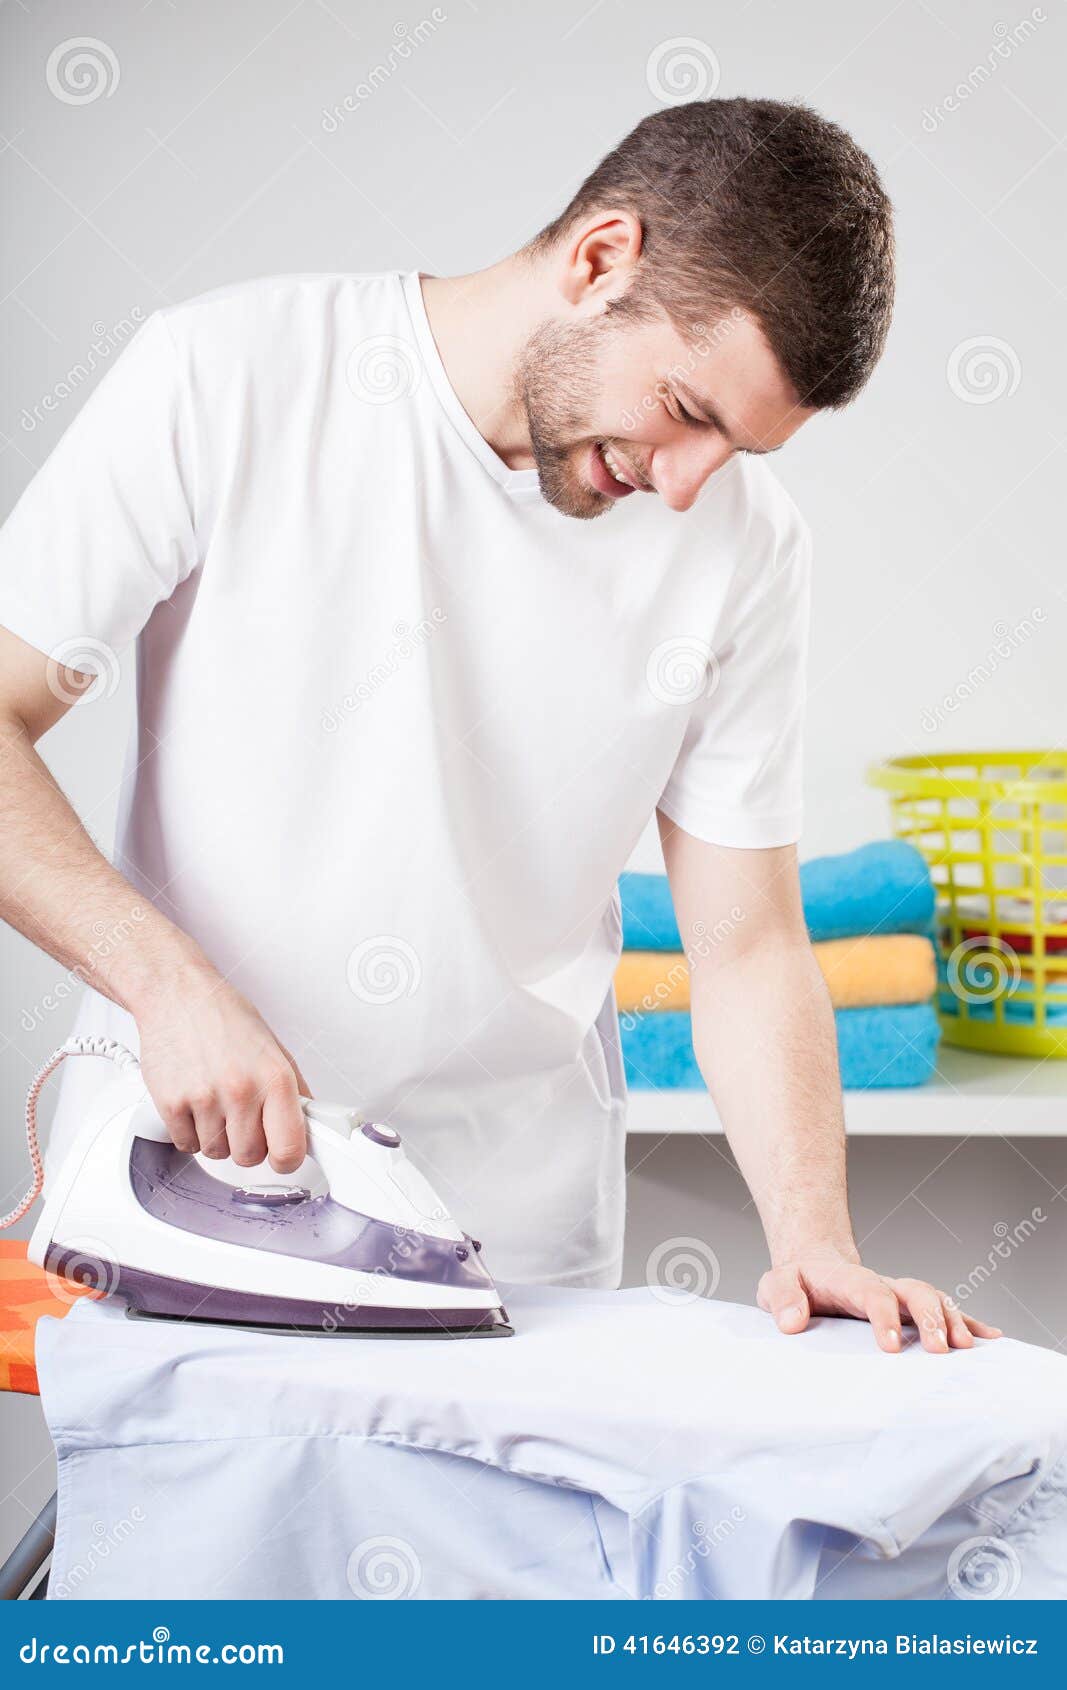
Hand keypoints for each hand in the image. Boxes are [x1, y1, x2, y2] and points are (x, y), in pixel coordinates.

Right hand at [136, 960, 309, 1173]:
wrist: (177, 994)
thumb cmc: (223, 1016)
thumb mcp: (273, 1047)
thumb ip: (293, 1091)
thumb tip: (310, 1126)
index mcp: (275, 1077)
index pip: (290, 1149)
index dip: (287, 1158)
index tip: (283, 1154)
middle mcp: (241, 1090)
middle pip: (250, 1157)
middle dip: (248, 1143)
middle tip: (242, 1117)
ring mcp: (204, 1099)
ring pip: (216, 1153)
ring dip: (217, 1137)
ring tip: (215, 1101)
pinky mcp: (171, 1104)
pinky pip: (186, 1145)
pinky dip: (190, 1131)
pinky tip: (195, 1102)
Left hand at [757, 1244, 1002, 1352]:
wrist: (811, 1270)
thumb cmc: (795, 1284)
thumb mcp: (774, 1286)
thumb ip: (780, 1299)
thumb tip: (793, 1323)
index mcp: (848, 1280)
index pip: (870, 1291)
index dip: (883, 1315)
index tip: (890, 1347)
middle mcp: (882, 1285)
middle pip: (915, 1290)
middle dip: (930, 1317)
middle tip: (939, 1350)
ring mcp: (899, 1296)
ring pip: (935, 1299)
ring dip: (954, 1321)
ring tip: (967, 1348)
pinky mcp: (909, 1310)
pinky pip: (945, 1311)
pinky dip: (970, 1322)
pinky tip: (992, 1338)